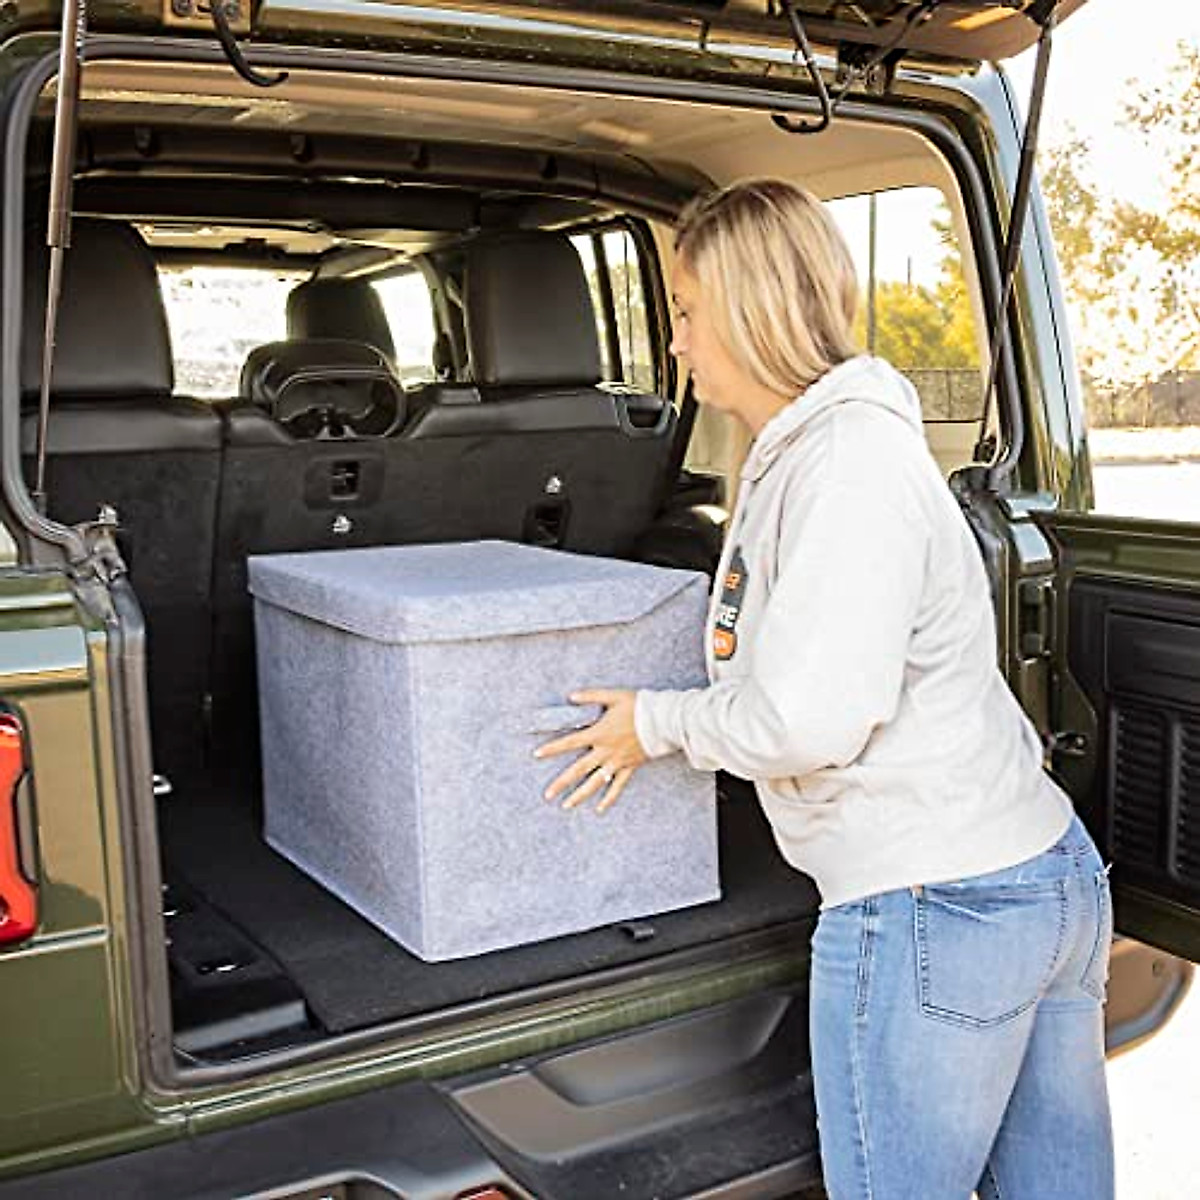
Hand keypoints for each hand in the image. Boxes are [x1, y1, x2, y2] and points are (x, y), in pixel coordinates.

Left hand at [534, 689, 648, 813]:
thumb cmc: (639, 706)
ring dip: (580, 795)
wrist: (663, 721)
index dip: (552, 748)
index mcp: (599, 734)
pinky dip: (609, 798)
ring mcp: (617, 762)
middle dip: (561, 783)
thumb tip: (571, 696)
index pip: (570, 742)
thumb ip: (591, 696)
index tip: (537, 754)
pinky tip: (599, 809)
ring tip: (566, 805)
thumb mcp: (613, 696)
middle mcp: (605, 751)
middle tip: (547, 795)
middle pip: (579, 770)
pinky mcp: (630, 767)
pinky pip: (617, 787)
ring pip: (596, 783)